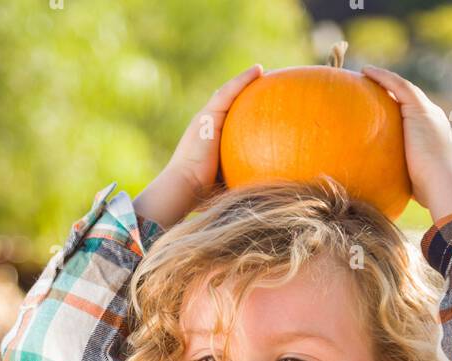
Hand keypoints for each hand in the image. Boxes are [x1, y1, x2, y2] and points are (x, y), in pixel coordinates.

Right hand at [134, 65, 262, 228]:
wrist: (182, 188)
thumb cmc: (200, 198)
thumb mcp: (225, 188)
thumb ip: (240, 183)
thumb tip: (269, 194)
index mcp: (208, 143)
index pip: (227, 122)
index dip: (241, 114)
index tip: (259, 109)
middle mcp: (205, 127)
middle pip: (228, 103)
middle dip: (245, 93)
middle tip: (266, 84)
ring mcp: (205, 120)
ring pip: (228, 93)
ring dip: (246, 81)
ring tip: (265, 72)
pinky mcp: (207, 116)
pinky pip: (229, 92)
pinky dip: (243, 80)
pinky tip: (260, 71)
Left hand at [360, 66, 451, 221]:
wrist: (442, 182)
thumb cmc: (429, 192)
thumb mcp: (412, 183)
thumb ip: (400, 180)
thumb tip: (382, 197)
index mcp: (434, 134)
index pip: (415, 116)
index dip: (400, 110)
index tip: (384, 110)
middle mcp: (433, 117)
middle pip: (409, 98)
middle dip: (392, 91)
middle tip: (372, 87)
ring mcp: (427, 111)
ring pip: (403, 88)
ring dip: (384, 79)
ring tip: (365, 73)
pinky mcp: (418, 108)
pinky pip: (397, 86)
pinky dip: (382, 77)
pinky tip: (365, 72)